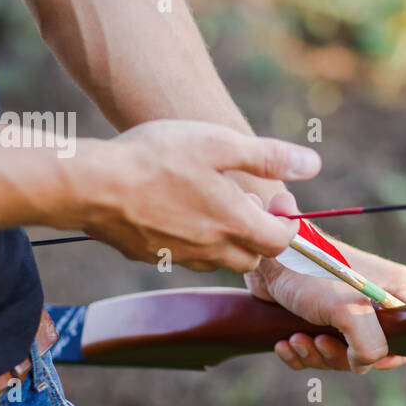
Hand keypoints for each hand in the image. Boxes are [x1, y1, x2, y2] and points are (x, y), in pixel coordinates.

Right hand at [77, 120, 319, 271]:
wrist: (91, 184)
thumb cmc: (157, 157)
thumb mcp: (220, 144)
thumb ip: (269, 156)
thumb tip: (314, 165)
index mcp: (234, 223)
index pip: (280, 242)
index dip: (284, 222)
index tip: (272, 198)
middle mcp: (211, 249)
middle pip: (252, 257)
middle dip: (258, 234)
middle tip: (241, 198)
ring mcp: (179, 257)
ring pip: (218, 261)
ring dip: (225, 240)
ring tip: (208, 202)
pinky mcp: (151, 256)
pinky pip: (184, 257)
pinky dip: (192, 241)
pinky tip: (175, 210)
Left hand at [244, 204, 405, 373]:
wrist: (267, 256)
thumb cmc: (311, 272)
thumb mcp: (349, 311)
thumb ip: (370, 345)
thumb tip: (362, 366)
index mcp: (395, 291)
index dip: (388, 356)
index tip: (359, 357)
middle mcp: (375, 300)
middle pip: (371, 351)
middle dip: (339, 356)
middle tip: (319, 342)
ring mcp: (346, 310)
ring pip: (341, 355)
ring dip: (315, 355)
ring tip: (296, 339)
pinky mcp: (318, 317)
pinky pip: (317, 350)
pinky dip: (300, 353)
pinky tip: (285, 343)